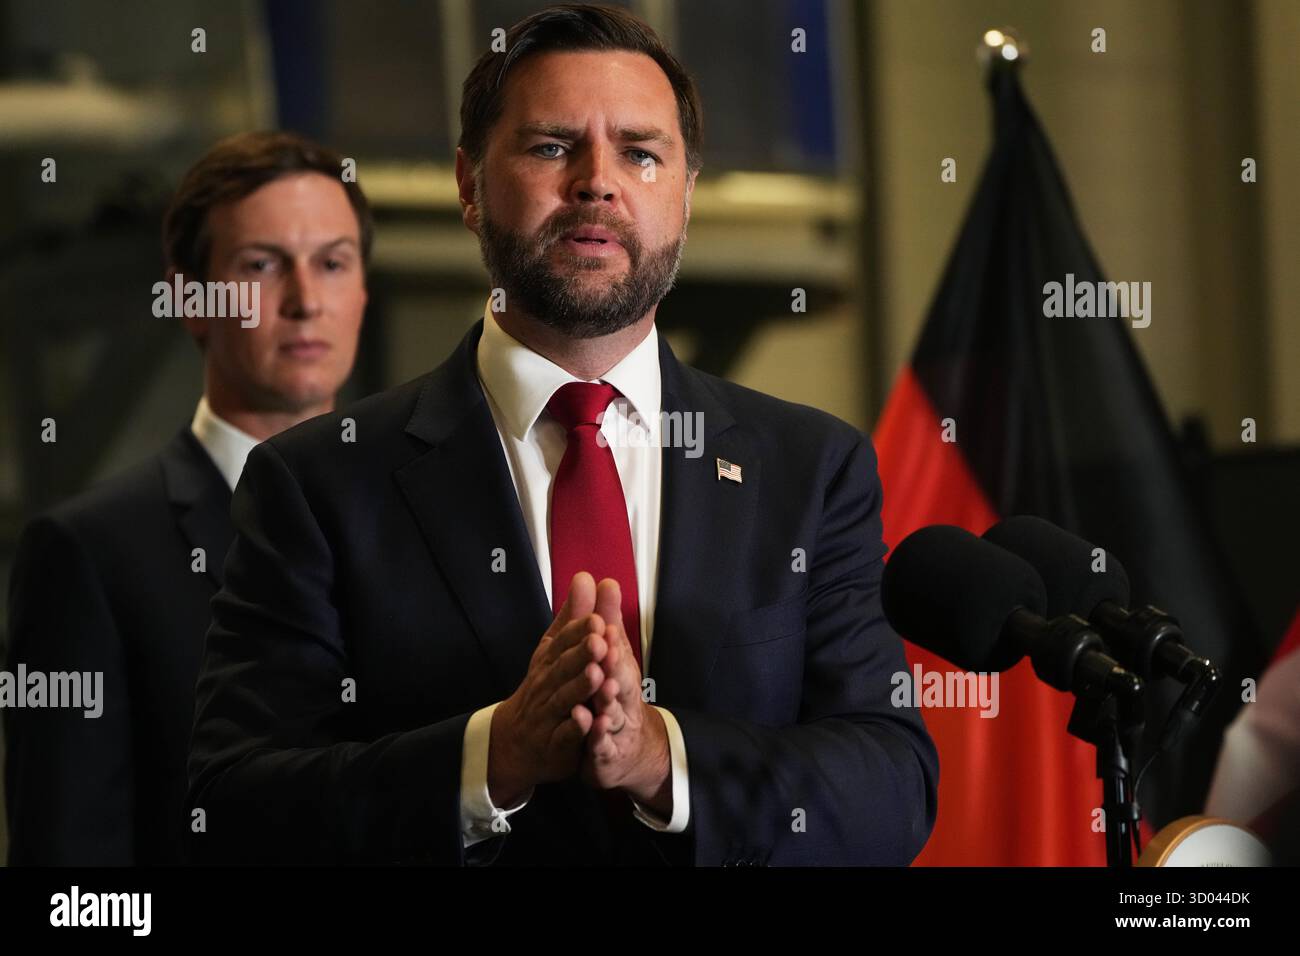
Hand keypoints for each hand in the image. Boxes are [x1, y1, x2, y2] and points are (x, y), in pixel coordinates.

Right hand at [488, 572, 608, 806]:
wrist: (514, 740)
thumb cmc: (543, 687)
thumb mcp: (555, 649)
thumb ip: (574, 616)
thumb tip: (585, 577)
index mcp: (550, 660)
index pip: (563, 641)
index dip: (579, 631)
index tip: (596, 618)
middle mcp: (547, 684)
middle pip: (564, 667)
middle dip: (582, 654)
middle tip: (599, 640)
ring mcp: (549, 714)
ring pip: (565, 699)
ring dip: (580, 687)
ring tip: (597, 675)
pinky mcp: (556, 742)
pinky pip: (566, 735)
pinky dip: (576, 728)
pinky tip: (588, 720)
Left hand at [581, 578, 670, 811]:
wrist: (628, 749)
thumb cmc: (616, 694)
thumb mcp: (612, 655)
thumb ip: (605, 620)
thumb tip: (603, 580)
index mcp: (621, 671)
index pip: (618, 653)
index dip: (612, 640)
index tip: (604, 626)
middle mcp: (623, 696)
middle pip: (622, 679)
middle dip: (614, 665)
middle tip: (607, 651)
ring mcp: (617, 725)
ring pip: (613, 712)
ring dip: (608, 700)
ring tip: (602, 688)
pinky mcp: (608, 752)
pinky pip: (604, 745)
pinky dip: (598, 736)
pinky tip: (591, 726)